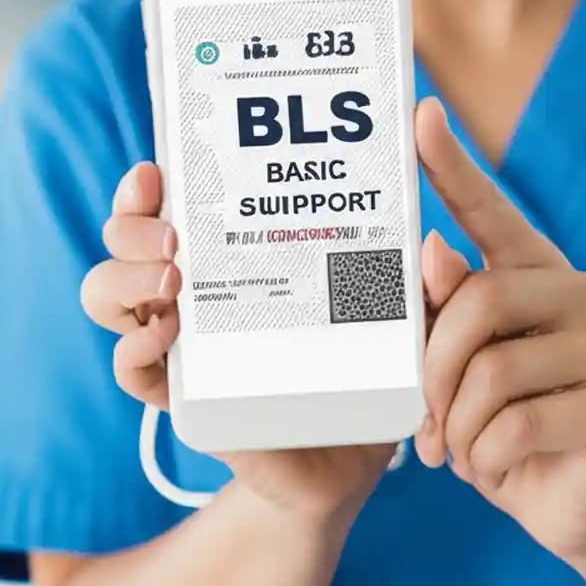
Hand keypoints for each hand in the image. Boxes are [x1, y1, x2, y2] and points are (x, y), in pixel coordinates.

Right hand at [79, 163, 467, 522]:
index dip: (151, 182)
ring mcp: (187, 345)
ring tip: (174, 281)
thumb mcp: (407, 320)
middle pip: (127, 239)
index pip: (175, 203)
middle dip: (131, 223)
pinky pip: (132, 372)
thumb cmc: (372, 368)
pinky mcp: (188, 400)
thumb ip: (431, 287)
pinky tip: (166, 337)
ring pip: (110, 296)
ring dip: (124, 279)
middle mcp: (201, 292)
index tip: (160, 168)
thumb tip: (436, 244)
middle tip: (174, 232)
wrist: (355, 456)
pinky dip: (134, 350)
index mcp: (242, 255)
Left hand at [412, 97, 585, 561]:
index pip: (494, 214)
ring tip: (457, 454)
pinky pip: (520, 424)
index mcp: (540, 277)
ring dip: (456, 428)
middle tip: (421, 424)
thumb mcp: (463, 375)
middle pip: (481, 302)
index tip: (421, 114)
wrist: (571, 506)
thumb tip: (435, 249)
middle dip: (432, 371)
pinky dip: (485, 458)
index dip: (455, 167)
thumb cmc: (506, 426)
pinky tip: (491, 469)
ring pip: (494, 372)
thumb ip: (447, 315)